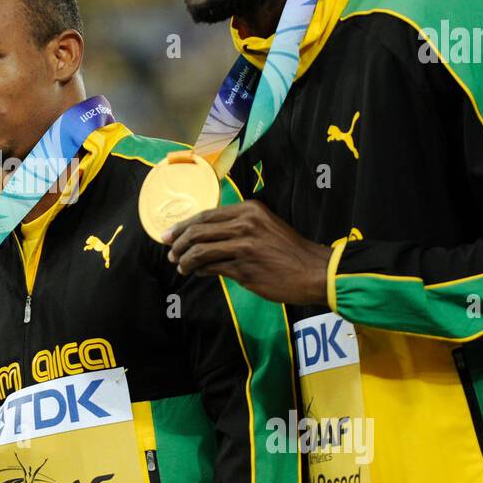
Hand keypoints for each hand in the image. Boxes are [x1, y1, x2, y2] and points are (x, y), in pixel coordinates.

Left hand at [164, 200, 331, 304]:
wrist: (314, 271)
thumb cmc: (289, 251)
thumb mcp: (265, 227)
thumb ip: (237, 228)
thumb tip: (205, 239)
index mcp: (249, 210)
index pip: (206, 215)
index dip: (183, 225)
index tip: (169, 234)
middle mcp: (245, 224)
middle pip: (198, 230)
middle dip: (177, 242)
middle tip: (169, 251)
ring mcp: (244, 247)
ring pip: (200, 250)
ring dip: (184, 259)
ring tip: (180, 266)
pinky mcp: (244, 269)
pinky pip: (212, 268)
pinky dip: (200, 270)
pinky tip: (197, 273)